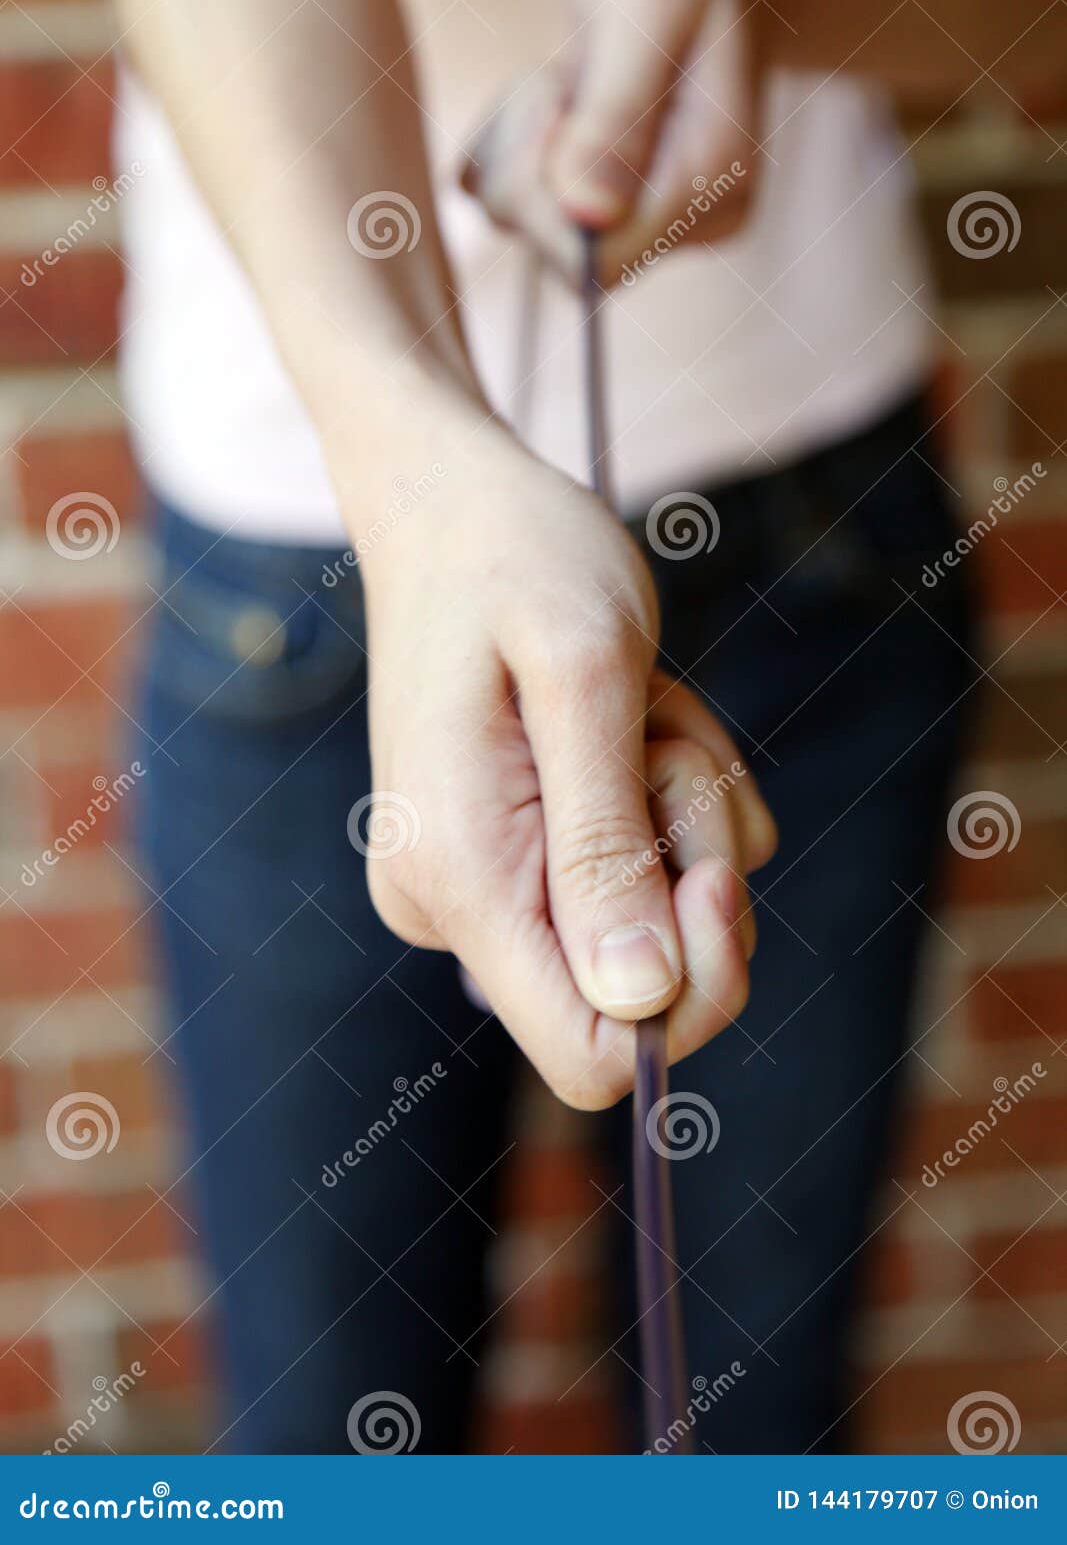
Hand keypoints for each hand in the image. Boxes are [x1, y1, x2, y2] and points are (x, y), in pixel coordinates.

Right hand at [354, 431, 775, 1108]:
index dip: (688, 990)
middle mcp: (453, 907)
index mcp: (462, 879)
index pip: (592, 1054)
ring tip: (632, 710)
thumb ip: (603, 843)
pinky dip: (664, 794)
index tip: (708, 872)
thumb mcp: (585, 676)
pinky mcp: (507, 857)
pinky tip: (625, 715)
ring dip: (683, 811)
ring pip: (655, 919)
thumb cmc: (519, 558)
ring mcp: (476, 885)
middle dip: (692, 868)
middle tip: (660, 745)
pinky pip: (641, 871)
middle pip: (639, 992)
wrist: (450, 501)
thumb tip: (640, 1001)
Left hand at [461, 0, 765, 286]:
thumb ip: (617, 110)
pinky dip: (515, 153)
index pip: (598, 258)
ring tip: (566, 82)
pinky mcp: (613, 212)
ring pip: (533, 231)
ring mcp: (653, 224)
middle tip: (558, 80)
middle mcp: (691, 224)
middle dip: (530, 164)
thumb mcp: (648, 1)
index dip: (549, 189)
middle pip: (560, 253)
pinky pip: (523, 211)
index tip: (557, 96)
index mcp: (713, 184)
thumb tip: (587, 214)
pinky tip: (556, 101)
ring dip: (520, 151)